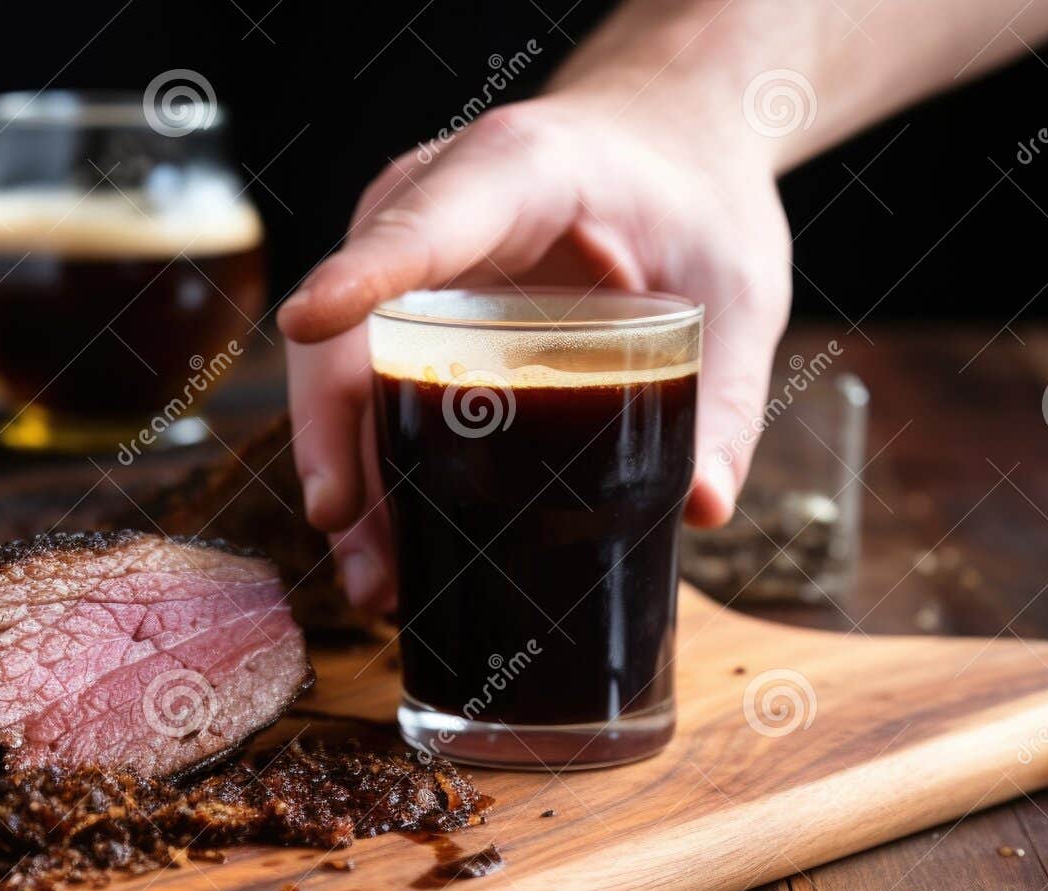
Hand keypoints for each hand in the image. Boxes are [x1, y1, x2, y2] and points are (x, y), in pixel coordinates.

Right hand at [277, 92, 791, 611]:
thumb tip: (707, 507)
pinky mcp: (409, 304)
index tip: (310, 324)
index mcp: (519, 172)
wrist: (671, 155)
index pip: (421, 222)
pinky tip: (383, 539)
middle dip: (335, 433)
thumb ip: (727, 393)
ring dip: (342, 471)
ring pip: (338, 365)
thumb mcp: (736, 288)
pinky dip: (366, 461)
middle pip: (351, 321)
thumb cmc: (697, 203)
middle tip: (348, 529)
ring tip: (372, 577)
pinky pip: (364, 380)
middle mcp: (435, 204)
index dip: (361, 273)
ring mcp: (408, 256)